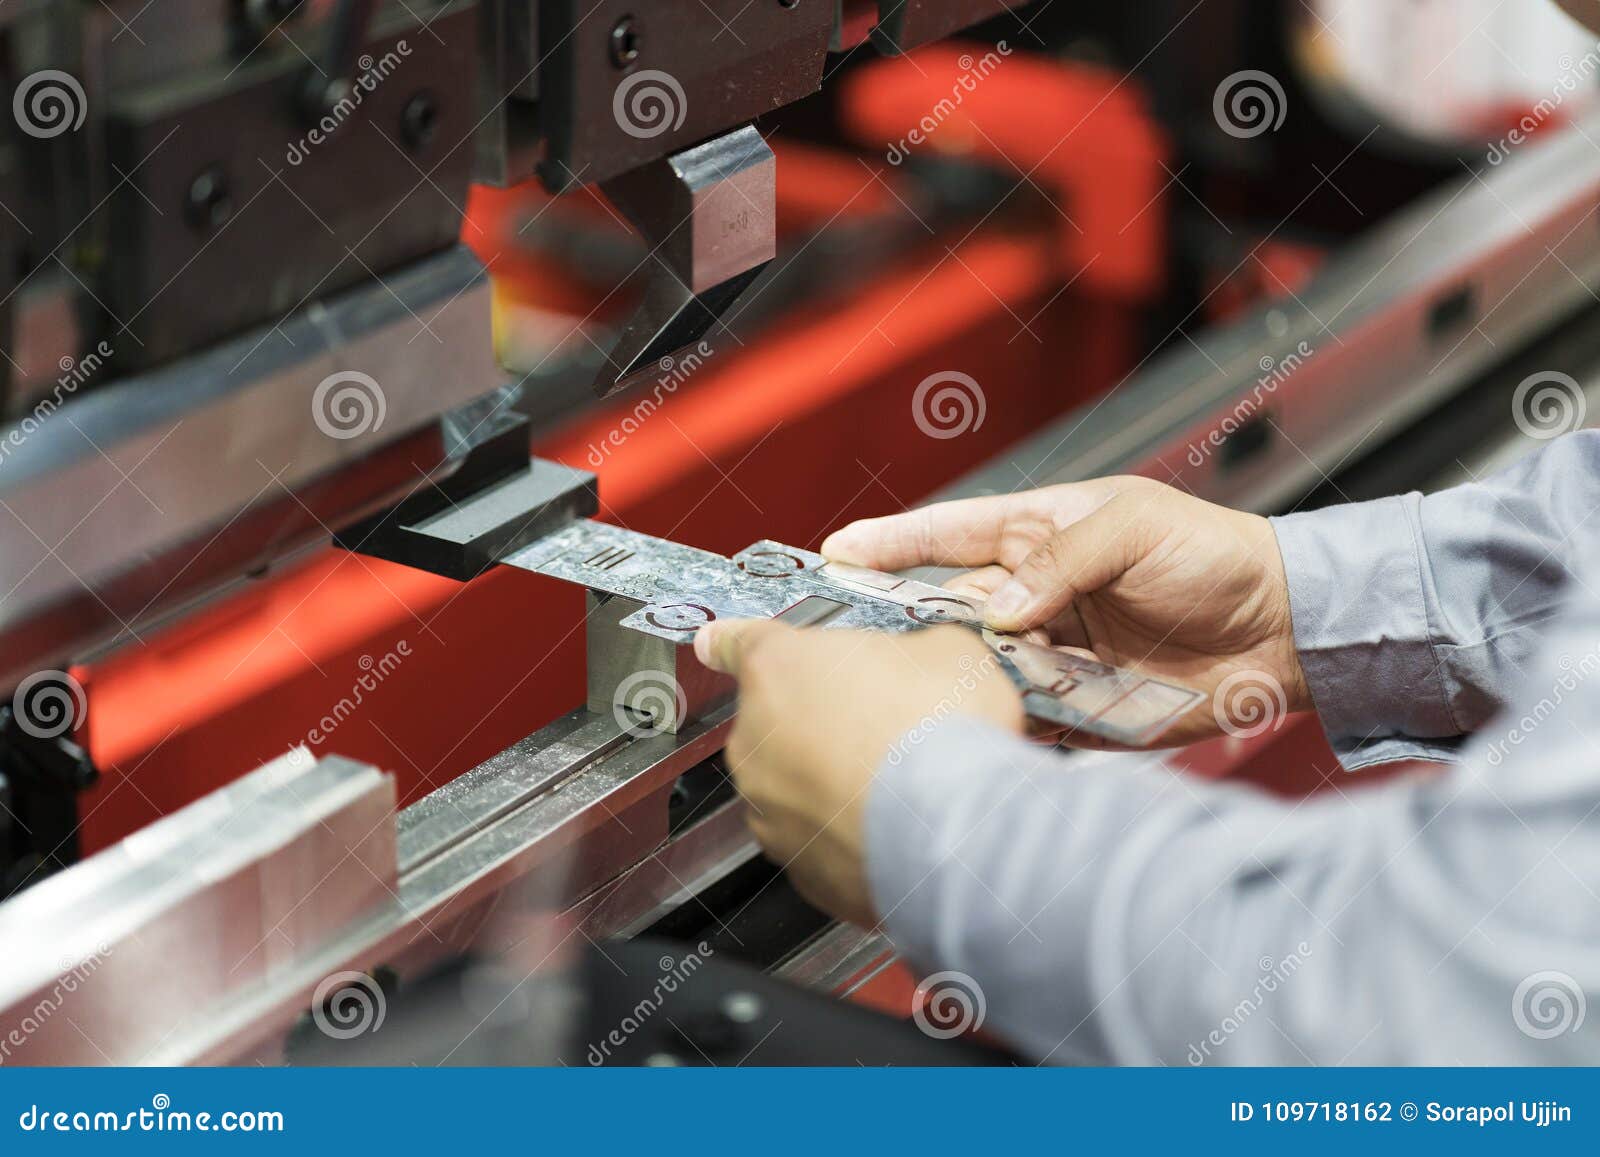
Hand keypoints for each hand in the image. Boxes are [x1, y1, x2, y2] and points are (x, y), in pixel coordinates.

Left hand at [695, 621, 1022, 926]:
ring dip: (831, 783)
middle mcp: (756, 741)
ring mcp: (770, 811)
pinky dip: (848, 836)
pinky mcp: (799, 872)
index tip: (716, 644)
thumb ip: (901, 654)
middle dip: (820, 722)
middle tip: (884, 725)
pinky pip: (819, 842)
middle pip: (777, 721)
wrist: (958, 828)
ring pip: (793, 786)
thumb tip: (916, 668)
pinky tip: (896, 830)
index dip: (731, 642)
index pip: (738, 644)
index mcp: (777, 668)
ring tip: (897, 785)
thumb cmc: (944, 727)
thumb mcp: (941, 650)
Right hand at [821, 476, 1310, 746]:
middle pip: (949, 608)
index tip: (836, 550)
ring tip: (907, 686)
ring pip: (976, 667)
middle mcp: (1036, 595)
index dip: (892, 543)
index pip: (949, 535)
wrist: (1283, 631)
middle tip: (851, 633)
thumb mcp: (1134, 527)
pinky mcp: (1076, 707)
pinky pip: (1021, 717)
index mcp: (1040, 534)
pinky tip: (970, 727)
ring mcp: (1051, 654)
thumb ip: (1061, 561)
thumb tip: (1001, 610)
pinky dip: (997, 723)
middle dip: (901, 619)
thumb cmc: (1214, 555)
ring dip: (950, 677)